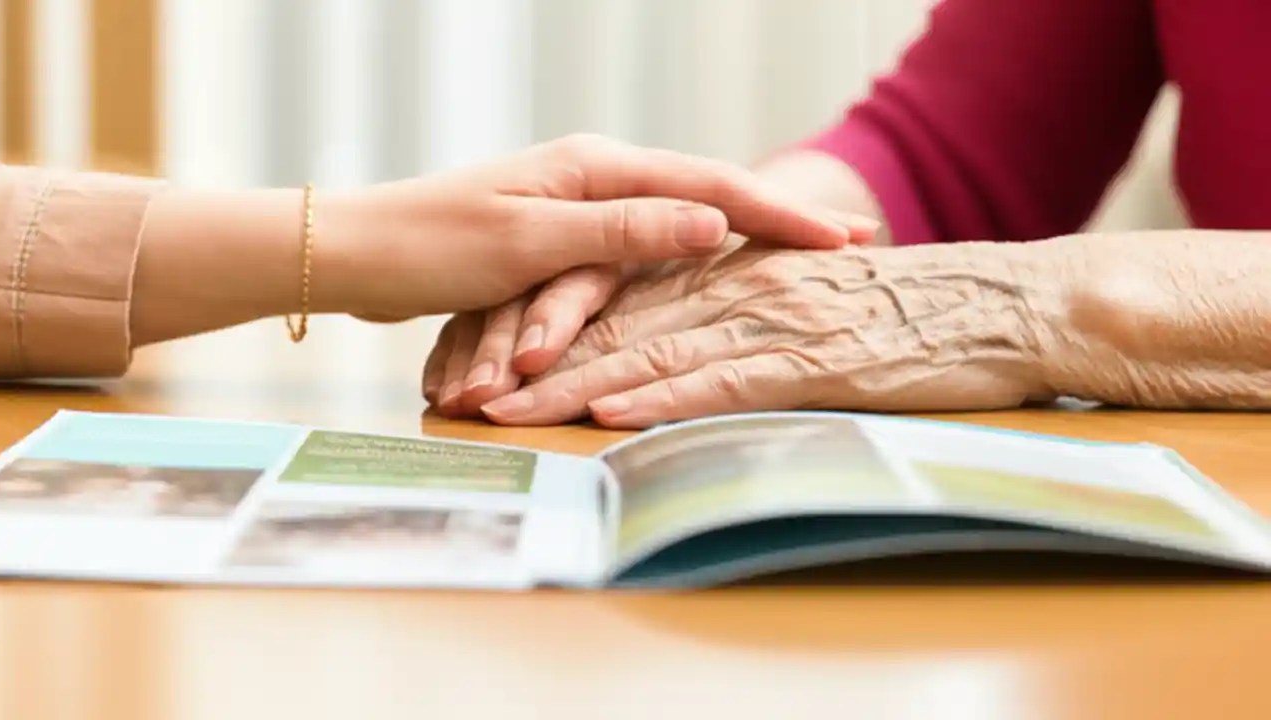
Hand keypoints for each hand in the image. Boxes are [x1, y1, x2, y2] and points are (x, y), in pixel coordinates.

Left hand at [316, 134, 876, 321]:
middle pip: (707, 196)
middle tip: (851, 244)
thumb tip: (711, 220)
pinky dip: (686, 257)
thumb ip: (621, 233)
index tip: (845, 239)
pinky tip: (724, 261)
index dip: (780, 214)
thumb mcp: (530, 244)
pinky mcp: (563, 237)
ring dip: (740, 239)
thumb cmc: (431, 246)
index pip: (708, 187)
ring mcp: (580, 206)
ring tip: (807, 252)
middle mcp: (594, 178)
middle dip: (780, 220)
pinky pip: (642, 248)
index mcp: (594, 170)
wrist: (354, 253)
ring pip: (677, 223)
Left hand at [476, 241, 1063, 427]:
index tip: (492, 354)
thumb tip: (678, 343)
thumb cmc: (910, 313)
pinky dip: (658, 396)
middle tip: (465, 388)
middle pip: (616, 318)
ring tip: (504, 409)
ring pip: (650, 348)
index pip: (623, 288)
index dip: (554, 320)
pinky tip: (606, 414)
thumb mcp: (809, 297)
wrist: (1004, 308)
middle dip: (536, 353)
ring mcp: (769, 318)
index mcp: (731, 262)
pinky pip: (719, 377)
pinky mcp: (807, 358)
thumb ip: (741, 307)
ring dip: (572, 381)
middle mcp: (736, 282)